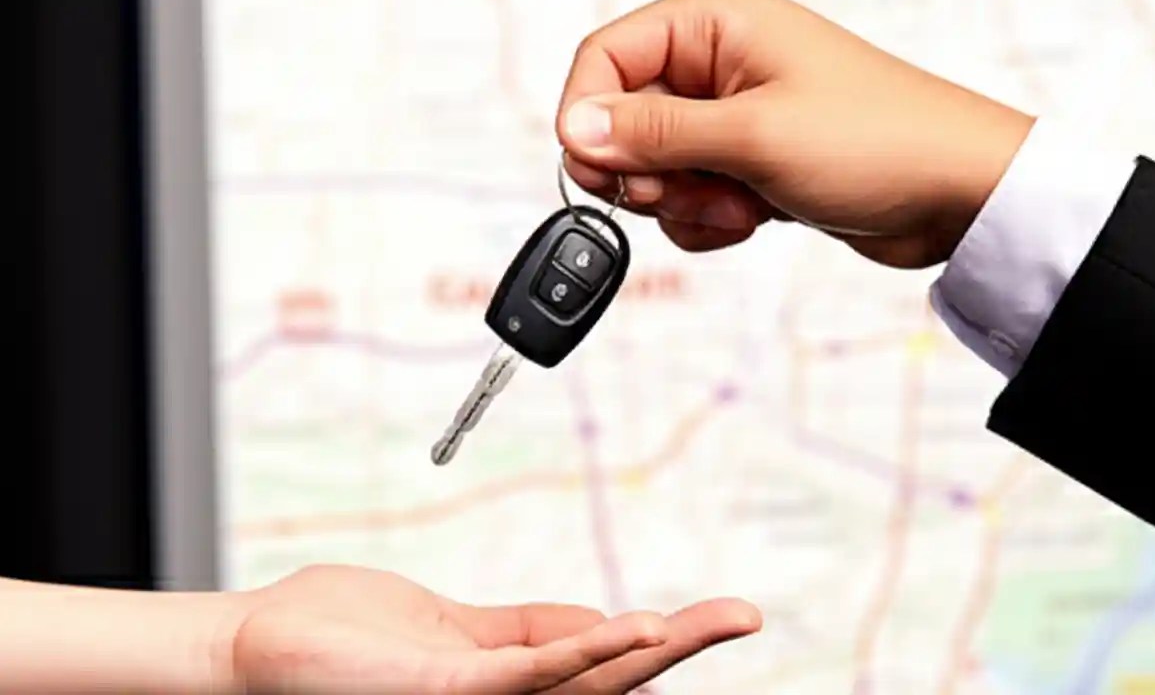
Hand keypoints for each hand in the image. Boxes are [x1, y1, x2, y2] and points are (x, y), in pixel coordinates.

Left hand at [229, 565, 760, 692]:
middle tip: (745, 616)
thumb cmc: (346, 637)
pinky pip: (531, 674)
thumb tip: (601, 621)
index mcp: (507, 684)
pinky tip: (633, 628)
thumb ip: (528, 627)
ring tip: (707, 623)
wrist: (259, 647)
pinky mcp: (447, 691)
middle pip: (610, 682)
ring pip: (584, 683)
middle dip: (683, 647)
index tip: (711, 616)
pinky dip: (587, 652)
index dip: (658, 640)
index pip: (599, 664)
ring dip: (651, 652)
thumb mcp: (460, 626)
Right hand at [556, 0, 1033, 267]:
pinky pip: (687, 195)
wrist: (954, 194)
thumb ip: (653, 134)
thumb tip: (575, 128)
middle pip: (621, 120)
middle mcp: (715, 60)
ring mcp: (729, 113)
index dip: (590, 120)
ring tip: (742, 201)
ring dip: (684, 202)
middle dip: (648, 172)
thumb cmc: (878, 140)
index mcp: (713, 20)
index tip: (603, 173)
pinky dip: (708, 218)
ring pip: (652, 166)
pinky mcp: (744, 159)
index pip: (603, 59)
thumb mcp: (752, 137)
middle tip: (691, 189)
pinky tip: (754, 215)